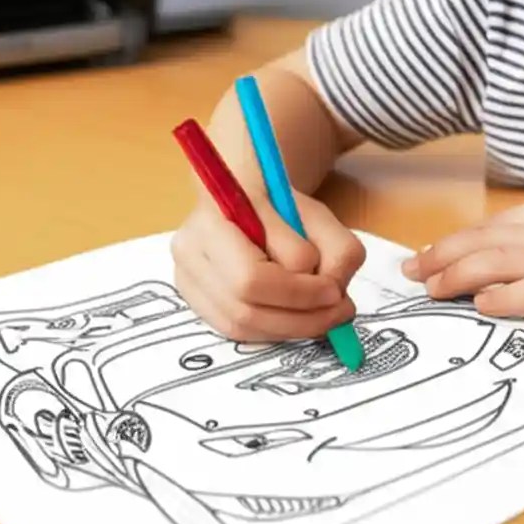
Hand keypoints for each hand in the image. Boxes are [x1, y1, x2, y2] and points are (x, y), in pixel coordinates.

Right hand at [171, 191, 363, 341]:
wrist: (241, 194)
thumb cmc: (278, 202)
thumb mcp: (320, 215)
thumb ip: (337, 250)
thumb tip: (332, 295)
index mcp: (214, 216)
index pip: (251, 277)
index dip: (298, 293)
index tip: (335, 291)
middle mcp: (189, 249)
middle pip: (243, 309)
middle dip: (300, 318)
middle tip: (338, 313)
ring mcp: (185, 277)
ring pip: (239, 325)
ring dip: (290, 329)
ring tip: (324, 316)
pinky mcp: (192, 298)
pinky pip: (234, 330)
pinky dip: (272, 330)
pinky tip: (295, 317)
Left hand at [401, 189, 523, 316]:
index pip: (491, 225)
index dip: (453, 241)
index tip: (425, 254)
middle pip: (483, 241)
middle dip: (441, 257)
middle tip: (410, 273)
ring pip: (499, 263)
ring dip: (458, 276)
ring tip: (429, 290)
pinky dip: (507, 297)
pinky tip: (481, 305)